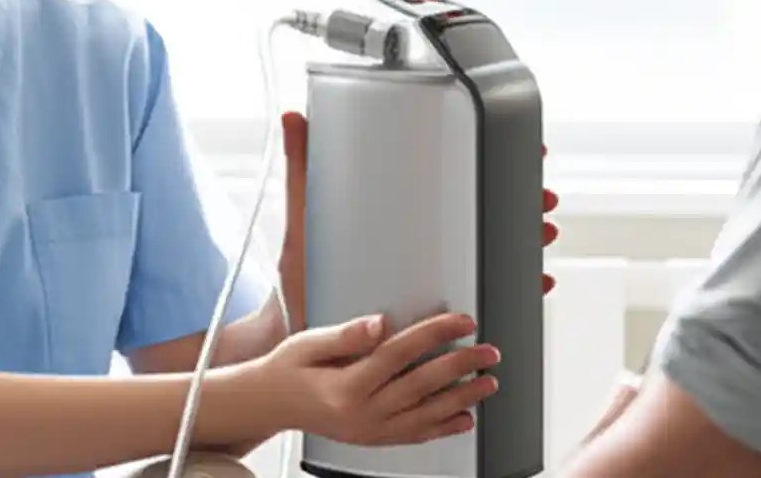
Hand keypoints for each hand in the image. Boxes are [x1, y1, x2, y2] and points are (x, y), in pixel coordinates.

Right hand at [252, 311, 500, 445]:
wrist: (271, 404)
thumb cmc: (289, 369)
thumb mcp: (308, 343)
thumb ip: (346, 335)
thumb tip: (379, 323)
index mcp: (346, 386)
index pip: (399, 354)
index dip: (433, 334)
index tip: (461, 321)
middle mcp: (362, 413)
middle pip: (420, 386)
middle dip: (459, 367)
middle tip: (488, 352)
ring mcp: (370, 430)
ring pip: (425, 416)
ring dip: (462, 399)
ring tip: (488, 383)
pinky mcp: (374, 439)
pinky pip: (415, 436)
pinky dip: (443, 428)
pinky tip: (465, 418)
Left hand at [278, 112, 561, 333]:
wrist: (298, 341)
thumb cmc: (299, 279)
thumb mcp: (303, 219)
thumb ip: (301, 167)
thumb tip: (292, 115)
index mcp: (399, 217)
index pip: (455, 181)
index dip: (495, 160)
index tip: (525, 147)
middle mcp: (420, 246)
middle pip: (484, 214)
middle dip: (523, 203)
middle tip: (541, 198)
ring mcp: (430, 278)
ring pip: (491, 253)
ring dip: (526, 242)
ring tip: (540, 235)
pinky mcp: (434, 311)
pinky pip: (484, 296)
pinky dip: (514, 289)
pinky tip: (531, 284)